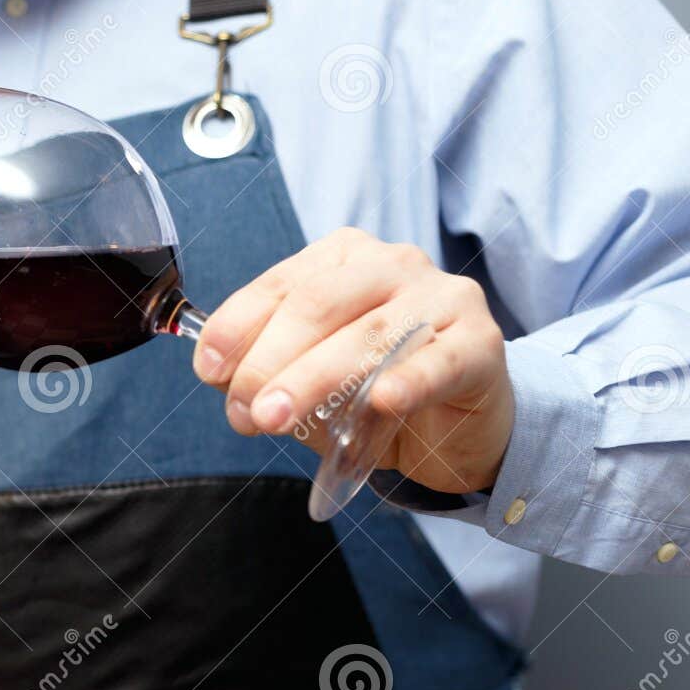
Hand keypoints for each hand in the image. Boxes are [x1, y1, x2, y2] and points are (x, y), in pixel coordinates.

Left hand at [194, 227, 513, 494]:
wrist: (456, 429)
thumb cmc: (374, 395)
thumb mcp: (310, 381)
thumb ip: (268, 371)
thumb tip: (221, 377)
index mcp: (344, 260)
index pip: (280, 286)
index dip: (237, 328)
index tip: (209, 370)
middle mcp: (393, 265)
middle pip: (318, 303)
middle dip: (269, 360)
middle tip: (246, 413)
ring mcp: (443, 299)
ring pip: (368, 334)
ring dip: (313, 379)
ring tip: (276, 417)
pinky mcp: (481, 344)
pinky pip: (440, 360)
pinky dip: (408, 381)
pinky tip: (382, 401)